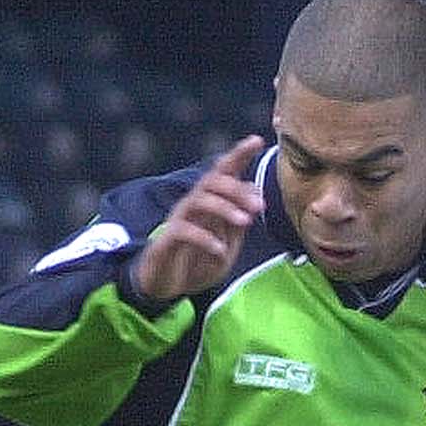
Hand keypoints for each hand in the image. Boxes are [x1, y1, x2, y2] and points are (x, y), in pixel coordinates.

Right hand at [131, 137, 265, 302]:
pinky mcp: (167, 240)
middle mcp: (193, 205)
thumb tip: (254, 193)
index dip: (238, 154)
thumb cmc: (197, 262)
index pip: (223, 172)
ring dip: (225, 208)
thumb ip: (238, 223)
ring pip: (199, 200)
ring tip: (244, 222)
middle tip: (259, 207)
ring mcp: (178, 220)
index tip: (256, 139)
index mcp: (209, 203)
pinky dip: (205, 238)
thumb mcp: (227, 246)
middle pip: (212, 181)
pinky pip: (184, 231)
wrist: (166, 286)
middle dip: (237, 190)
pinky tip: (219, 249)